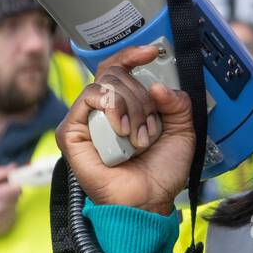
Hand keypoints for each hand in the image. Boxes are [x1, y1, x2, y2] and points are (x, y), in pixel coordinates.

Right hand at [0, 164, 20, 237]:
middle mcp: (3, 209)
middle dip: (10, 194)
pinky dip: (6, 214)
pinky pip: (12, 217)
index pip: (18, 188)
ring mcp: (4, 220)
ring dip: (8, 204)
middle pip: (17, 197)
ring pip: (15, 207)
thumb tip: (14, 167)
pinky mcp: (5, 227)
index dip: (14, 184)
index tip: (9, 184)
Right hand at [56, 45, 195, 214]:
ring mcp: (85, 120)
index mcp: (125, 106)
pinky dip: (113, 109)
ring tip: (139, 137)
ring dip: (133, 107)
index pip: (119, 68)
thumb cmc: (161, 172)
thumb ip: (177, 103)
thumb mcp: (182, 131)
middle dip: (142, 97)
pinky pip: (90, 98)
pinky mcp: (70, 131)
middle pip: (116, 74)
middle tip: (151, 126)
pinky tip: (123, 131)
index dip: (132, 55)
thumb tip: (157, 85)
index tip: (152, 52)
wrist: (149, 200)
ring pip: (107, 84)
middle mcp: (103, 111)